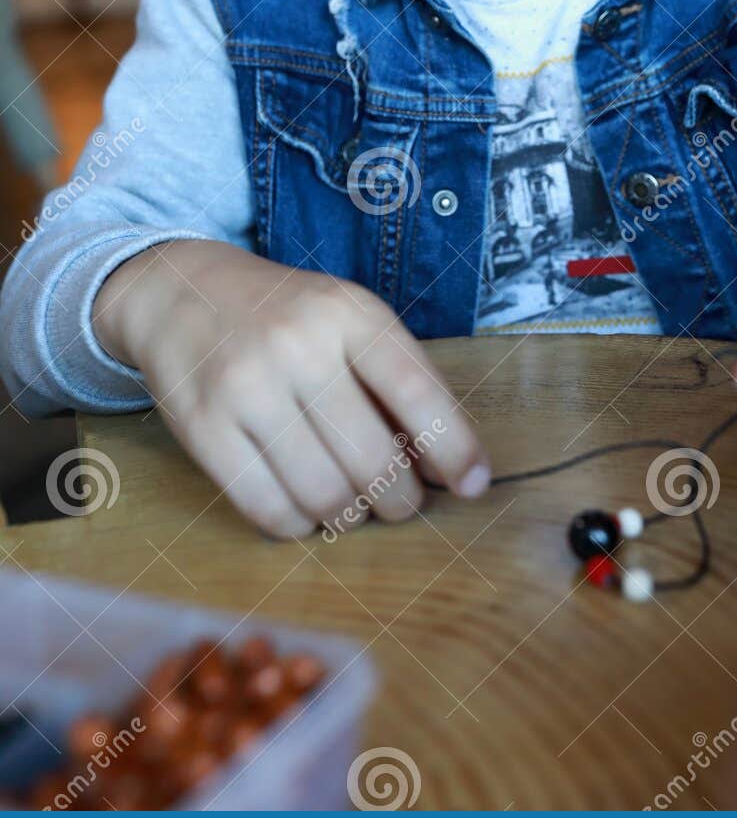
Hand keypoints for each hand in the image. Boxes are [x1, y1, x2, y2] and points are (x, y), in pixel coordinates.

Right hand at [93, 240, 489, 538]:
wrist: (181, 291)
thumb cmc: (286, 314)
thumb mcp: (350, 316)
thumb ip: (399, 377)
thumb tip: (449, 463)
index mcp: (349, 314)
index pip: (417, 393)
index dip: (454, 448)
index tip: (474, 484)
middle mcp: (299, 346)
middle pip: (373, 461)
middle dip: (401, 500)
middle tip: (401, 503)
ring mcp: (246, 388)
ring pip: (323, 494)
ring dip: (352, 516)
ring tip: (354, 506)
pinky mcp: (203, 429)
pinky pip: (268, 508)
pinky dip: (300, 526)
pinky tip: (306, 509)